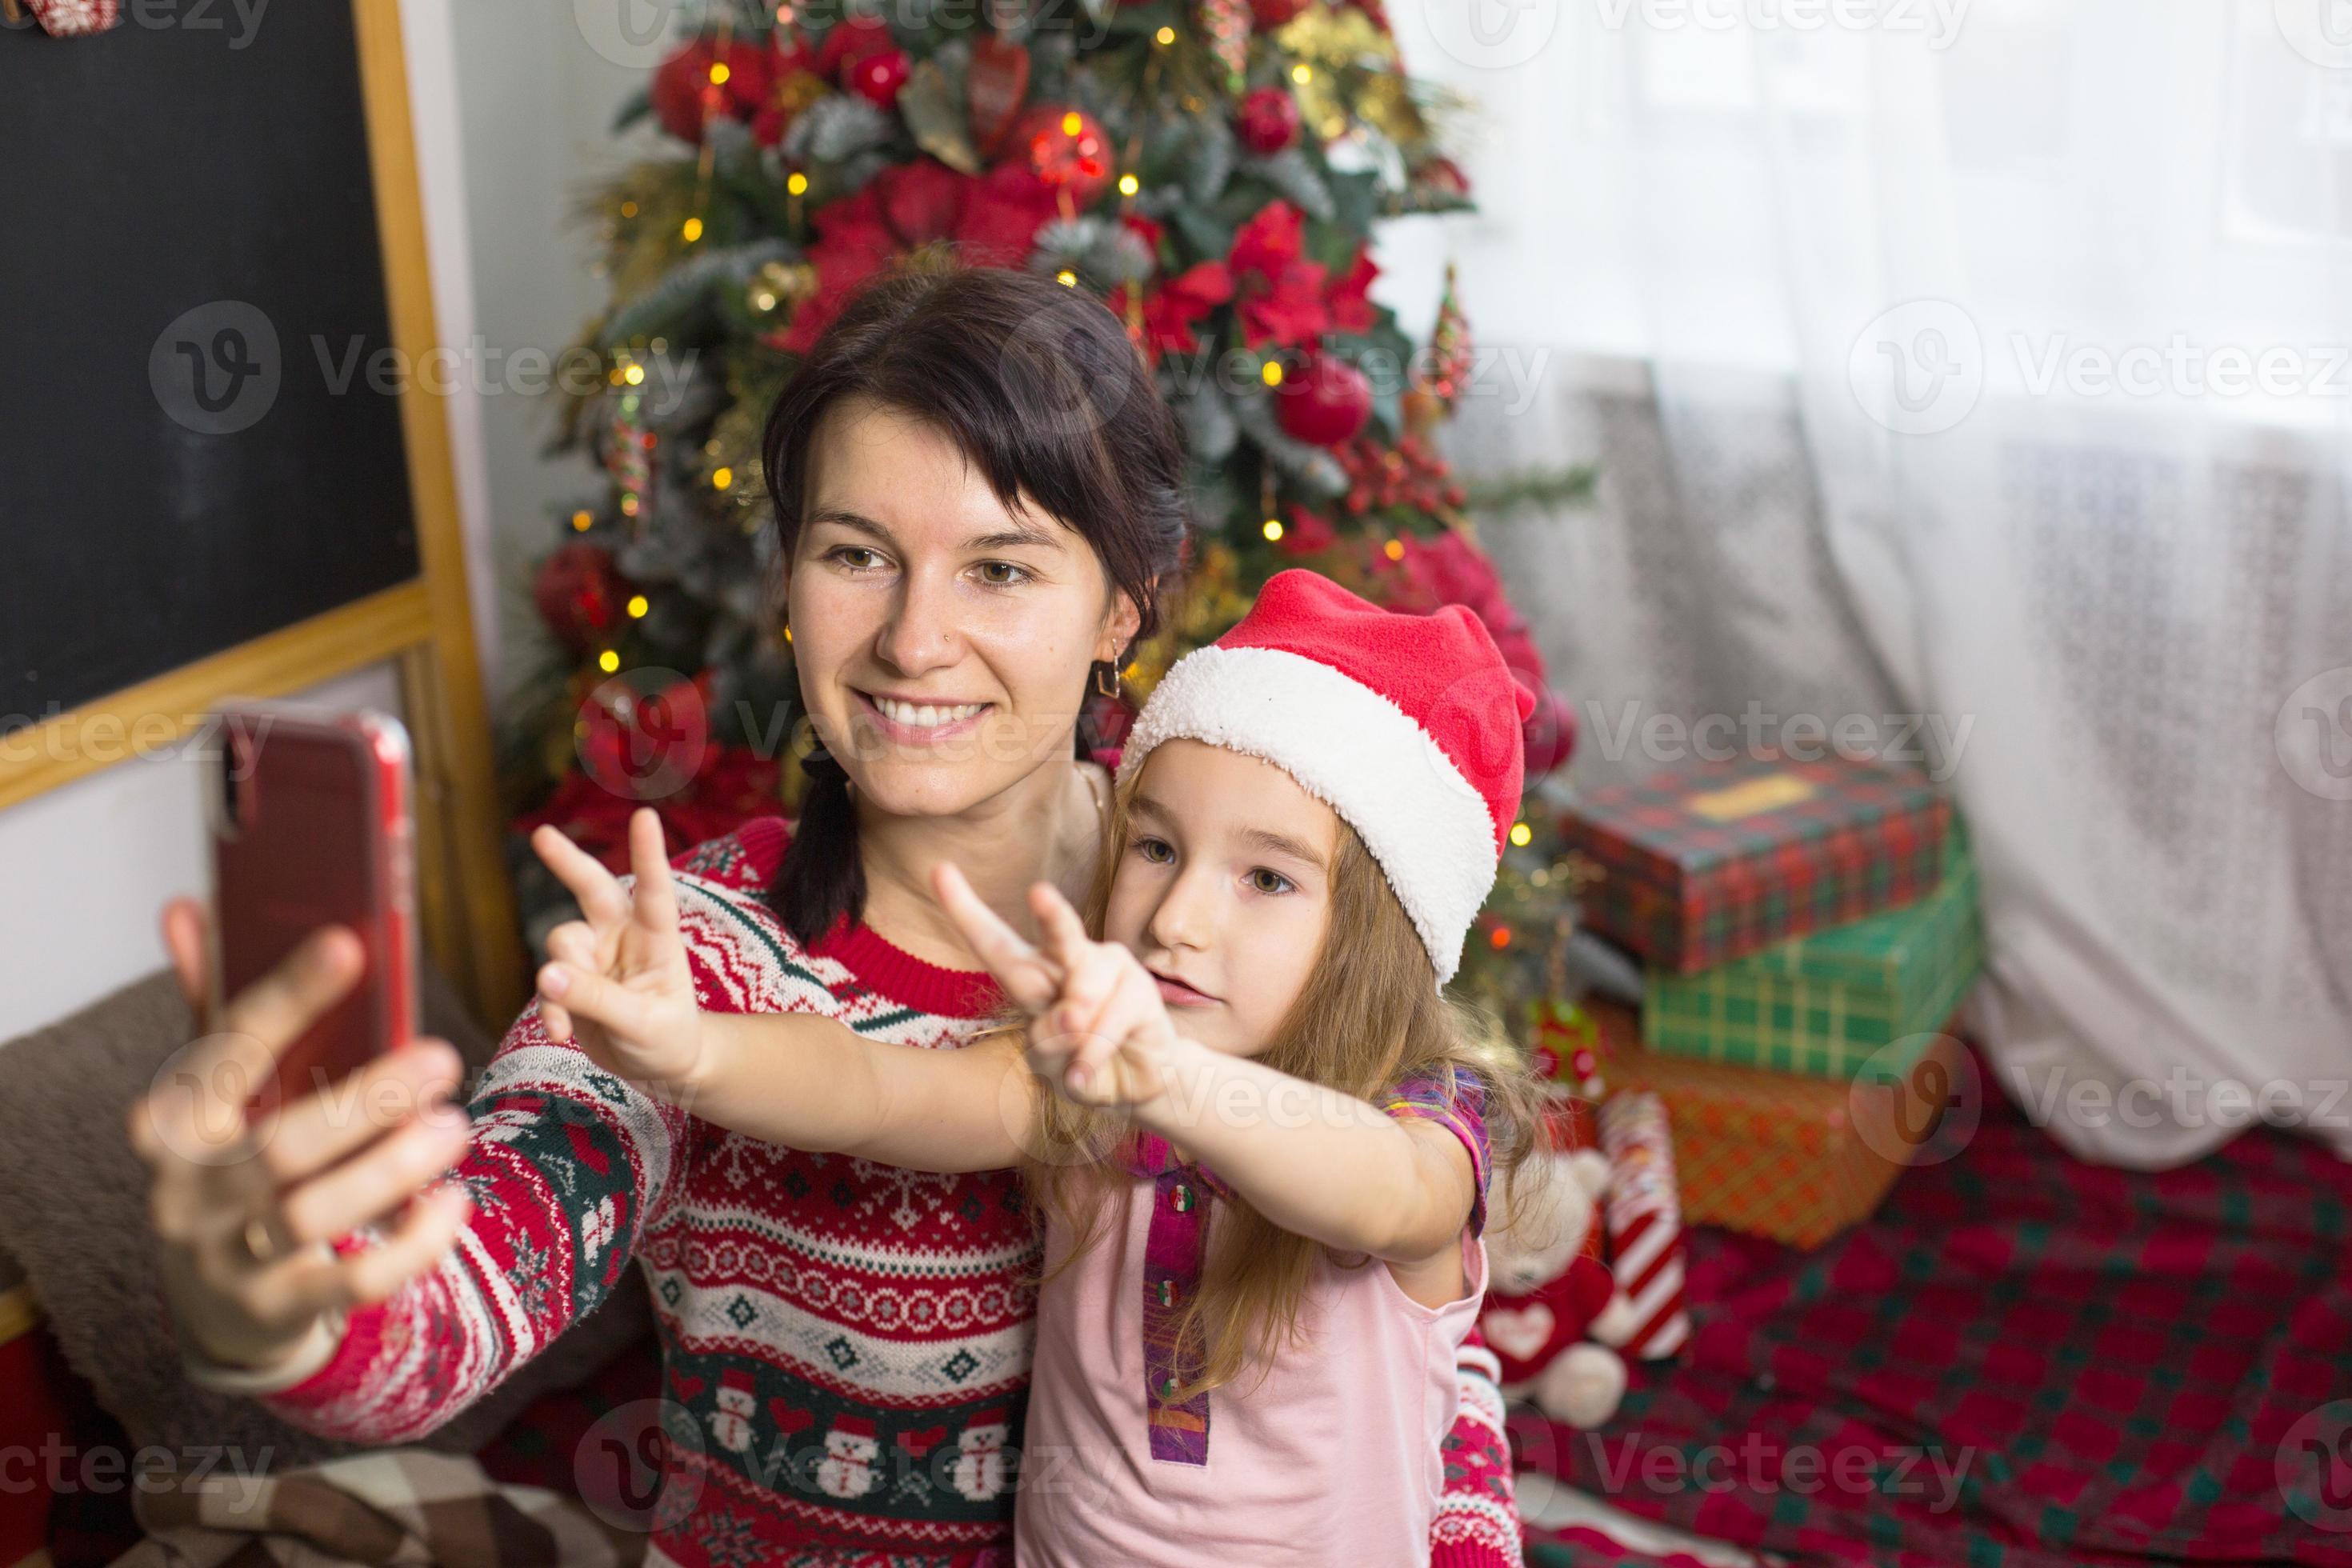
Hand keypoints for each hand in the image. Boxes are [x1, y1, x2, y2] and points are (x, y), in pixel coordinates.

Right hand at [129, 903, 473, 1373]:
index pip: (228, 1045)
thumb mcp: (222, 1091)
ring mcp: (228, 1254)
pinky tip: (453, 1204)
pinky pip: (352, 1281)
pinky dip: (410, 1244)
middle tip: (443, 1058)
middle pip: (277, 1143)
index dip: (290, 994)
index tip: (350, 945)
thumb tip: (190, 907)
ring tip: (456, 1128)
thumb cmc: (235, 1163)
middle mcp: (190, 1187)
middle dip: (365, 1098)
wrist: (217, 1297)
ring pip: (312, 1213)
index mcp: (176, 1116)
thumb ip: (217, 1006)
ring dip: (392, 1168)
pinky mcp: (277, 1307)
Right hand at [529, 808, 706, 1103]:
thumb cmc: (669, 1038)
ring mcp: (595, 956)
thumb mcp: (642, 1024)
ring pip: (560, 945)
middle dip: (566, 861)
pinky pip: (547, 984)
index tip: (644, 816)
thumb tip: (548, 975)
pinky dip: (549, 1008)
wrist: (660, 1067)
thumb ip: (598, 999)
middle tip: (542, 834)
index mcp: (657, 938)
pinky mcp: (571, 981)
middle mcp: (623, 937)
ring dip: (559, 980)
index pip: (653, 891)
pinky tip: (561, 1033)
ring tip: (568, 1021)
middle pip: (592, 889)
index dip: (647, 854)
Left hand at [929, 864, 1186, 1109]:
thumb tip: (1074, 1017)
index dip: (966, 910)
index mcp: (1034, 973)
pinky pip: (1109, 1023)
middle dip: (1051, 914)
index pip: (996, 942)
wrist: (1135, 1085)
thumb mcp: (1049, 1063)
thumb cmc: (1079, 1064)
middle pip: (1058, 934)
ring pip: (1084, 996)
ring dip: (1073, 1038)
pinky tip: (1088, 1074)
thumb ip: (1049, 1041)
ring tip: (1075, 1060)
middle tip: (1039, 893)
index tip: (938, 869)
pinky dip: (1094, 1055)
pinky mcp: (1142, 990)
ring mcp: (1110, 968)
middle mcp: (1071, 959)